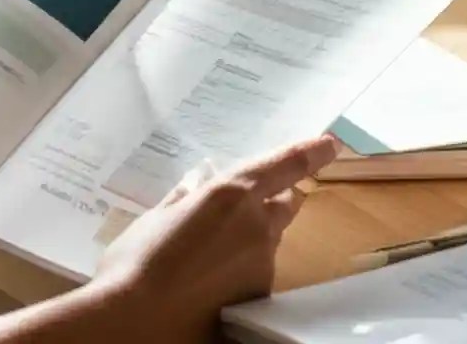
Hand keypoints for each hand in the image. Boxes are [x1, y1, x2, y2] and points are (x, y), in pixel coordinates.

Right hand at [94, 135, 338, 342]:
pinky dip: (242, 270)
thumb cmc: (137, 262)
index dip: (311, 151)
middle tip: (243, 206)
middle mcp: (258, 224)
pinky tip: (210, 281)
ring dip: (252, 239)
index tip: (328, 144)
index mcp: (232, 193)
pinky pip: (258, 272)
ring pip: (268, 241)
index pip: (286, 165)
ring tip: (210, 254)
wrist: (140, 322)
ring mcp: (263, 263)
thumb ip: (184, 198)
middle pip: (284, 203)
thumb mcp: (156, 219)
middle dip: (272, 200)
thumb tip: (197, 181)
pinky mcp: (260, 296)